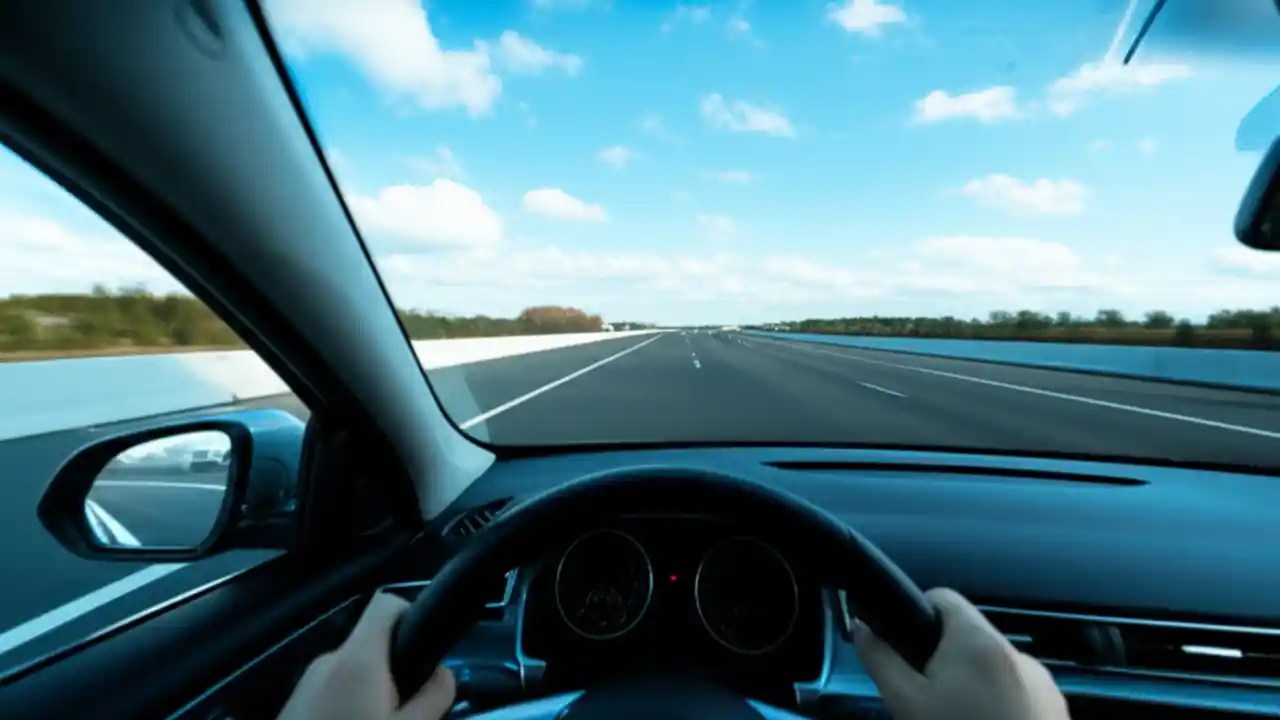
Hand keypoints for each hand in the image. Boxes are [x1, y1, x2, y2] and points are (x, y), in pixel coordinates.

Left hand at [278, 592, 454, 719]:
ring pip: (354, 674)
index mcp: (358, 660)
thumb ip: (433, 698)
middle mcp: (328, 661)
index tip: (425, 651)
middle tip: (407, 713)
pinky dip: (348, 708)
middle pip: (373, 646)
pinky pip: (332, 693)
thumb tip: (443, 672)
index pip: (387, 604)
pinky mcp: (293, 707)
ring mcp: (305, 684)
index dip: (412, 615)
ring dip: (372, 696)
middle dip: (396, 673)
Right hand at [855, 588, 1069, 719]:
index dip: (918, 615)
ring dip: (973, 682)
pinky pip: (1017, 689)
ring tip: (960, 717)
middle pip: (967, 636)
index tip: (908, 650)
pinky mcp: (1055, 706)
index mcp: (977, 640)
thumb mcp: (907, 703)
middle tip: (929, 697)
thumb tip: (862, 629)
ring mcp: (1041, 680)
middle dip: (944, 660)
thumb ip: (881, 660)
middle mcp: (1015, 651)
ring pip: (992, 666)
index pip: (942, 597)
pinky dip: (1000, 701)